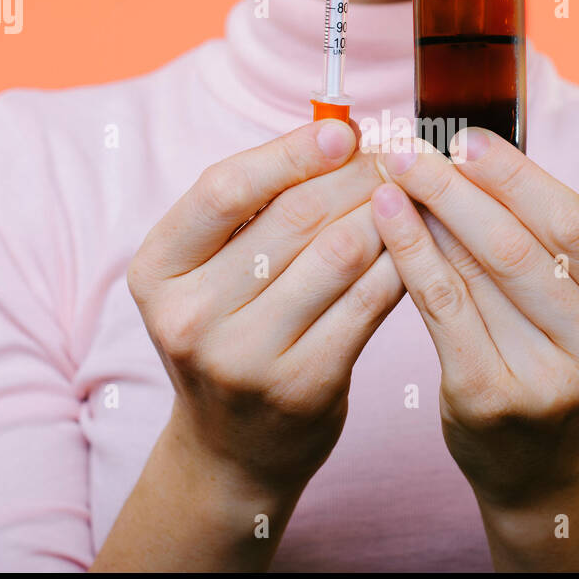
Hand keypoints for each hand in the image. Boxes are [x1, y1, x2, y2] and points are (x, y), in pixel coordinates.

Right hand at [126, 119, 402, 503]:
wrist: (233, 448)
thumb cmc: (229, 331)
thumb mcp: (209, 272)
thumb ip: (254, 207)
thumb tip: (338, 132)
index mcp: (156, 270)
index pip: (224, 189)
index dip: (290, 152)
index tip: (344, 130)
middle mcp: (190, 315)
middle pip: (293, 216)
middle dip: (356, 174)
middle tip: (398, 154)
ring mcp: (244, 357)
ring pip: (340, 253)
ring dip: (387, 212)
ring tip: (413, 190)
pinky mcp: (304, 385)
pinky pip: (369, 301)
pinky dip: (402, 261)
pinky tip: (421, 241)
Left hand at [370, 127, 578, 514]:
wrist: (541, 469)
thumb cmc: (555, 359)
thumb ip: (544, 239)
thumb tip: (469, 150)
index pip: (574, 223)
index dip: (514, 174)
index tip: (464, 138)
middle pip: (522, 245)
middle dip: (457, 186)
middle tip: (408, 147)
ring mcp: (550, 383)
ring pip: (476, 272)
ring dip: (427, 211)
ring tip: (391, 173)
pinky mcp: (489, 400)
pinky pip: (441, 306)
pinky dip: (410, 252)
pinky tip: (385, 218)